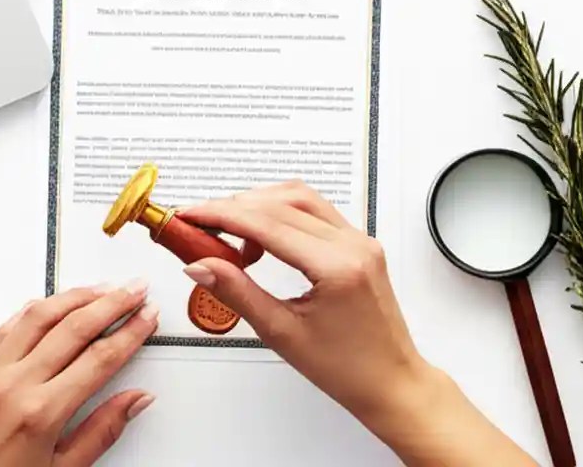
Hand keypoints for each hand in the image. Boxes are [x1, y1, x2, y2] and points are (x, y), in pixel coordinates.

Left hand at [0, 282, 157, 466]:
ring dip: (75, 296)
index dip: (130, 332)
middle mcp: (12, 386)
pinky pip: (4, 328)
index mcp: (40, 414)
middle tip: (134, 290)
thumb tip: (136, 400)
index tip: (147, 316)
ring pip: (38, 316)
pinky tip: (51, 303)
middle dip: (112, 303)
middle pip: (74, 328)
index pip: (100, 359)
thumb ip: (102, 430)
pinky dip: (32, 310)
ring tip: (101, 288)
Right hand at [178, 182, 417, 426]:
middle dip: (234, 208)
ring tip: (228, 234)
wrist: (391, 383)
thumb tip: (201, 265)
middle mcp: (354, 244)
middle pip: (281, 203)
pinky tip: (261, 240)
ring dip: (259, 206)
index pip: (267, 223)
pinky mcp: (360, 244)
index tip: (191, 216)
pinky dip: (281, 216)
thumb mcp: (282, 333)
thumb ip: (237, 292)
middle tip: (199, 223)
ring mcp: (361, 241)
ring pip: (300, 199)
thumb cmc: (349, 369)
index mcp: (338, 266)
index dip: (221, 215)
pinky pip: (315, 213)